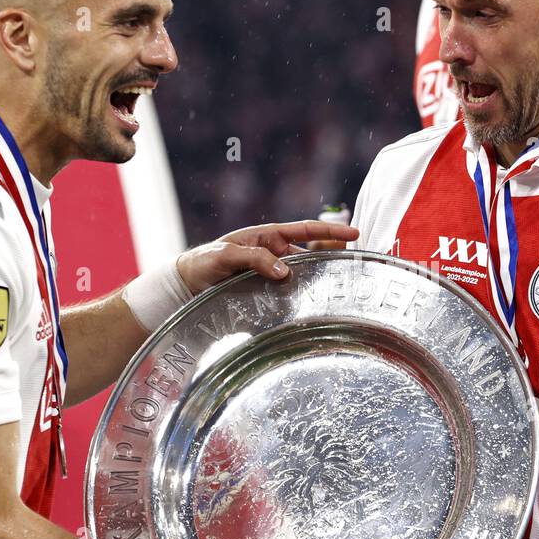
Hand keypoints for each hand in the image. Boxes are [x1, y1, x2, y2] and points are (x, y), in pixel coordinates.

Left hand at [177, 220, 358, 293]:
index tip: (354, 233)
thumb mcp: (225, 255)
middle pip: (308, 255)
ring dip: (313, 283)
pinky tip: (306, 308)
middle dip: (329, 261)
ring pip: (299, 276)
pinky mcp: (263, 290)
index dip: (330, 230)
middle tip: (350, 271)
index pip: (305, 230)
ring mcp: (268, 273)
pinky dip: (297, 298)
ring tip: (331, 294)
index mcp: (266, 236)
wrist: (185, 285)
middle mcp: (271, 253)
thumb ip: (254, 259)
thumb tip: (284, 271)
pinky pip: (286, 292)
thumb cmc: (202, 263)